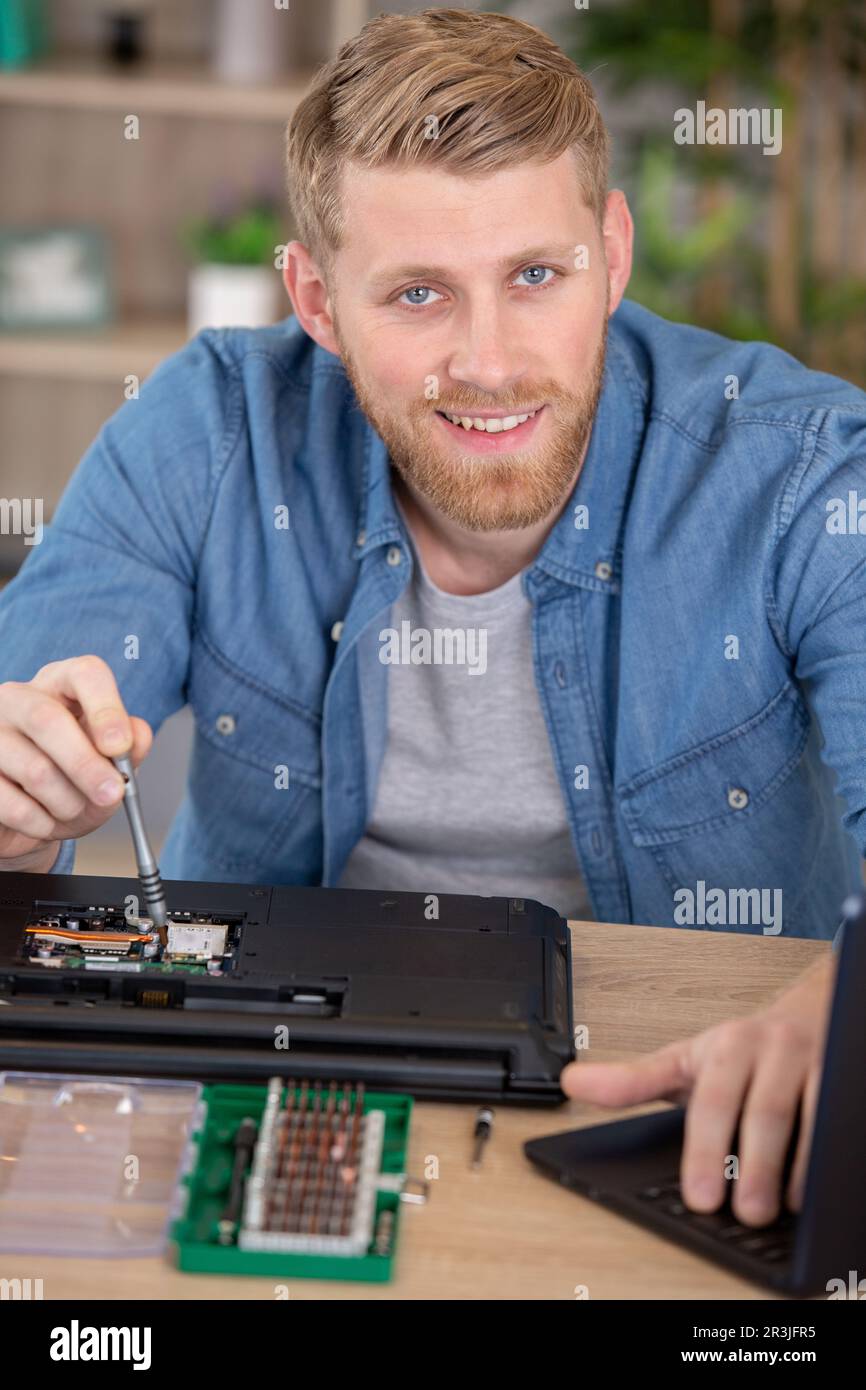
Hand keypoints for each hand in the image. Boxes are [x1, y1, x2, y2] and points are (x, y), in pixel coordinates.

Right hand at [0, 654, 151, 866]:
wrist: (30, 816)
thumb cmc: (72, 779)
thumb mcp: (108, 765)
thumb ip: (130, 748)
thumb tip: (136, 735)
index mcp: (61, 685)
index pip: (84, 674)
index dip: (106, 709)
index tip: (121, 747)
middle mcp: (19, 699)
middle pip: (48, 720)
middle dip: (86, 765)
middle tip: (111, 793)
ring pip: (34, 768)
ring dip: (67, 802)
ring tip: (74, 809)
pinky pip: (11, 803)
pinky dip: (40, 822)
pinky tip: (46, 821)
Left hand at [560, 953, 835, 1226]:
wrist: (811, 1015)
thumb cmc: (743, 1050)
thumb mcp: (684, 1060)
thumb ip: (632, 1080)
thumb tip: (572, 1082)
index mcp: (724, 1046)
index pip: (708, 1099)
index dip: (702, 1149)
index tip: (698, 1196)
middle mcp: (767, 1048)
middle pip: (759, 1110)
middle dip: (747, 1165)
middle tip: (732, 1212)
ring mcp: (809, 1061)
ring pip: (802, 1114)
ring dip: (789, 1168)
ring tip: (770, 1209)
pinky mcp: (840, 1076)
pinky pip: (836, 1117)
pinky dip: (822, 1156)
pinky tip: (807, 1189)